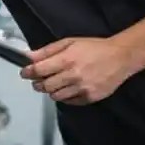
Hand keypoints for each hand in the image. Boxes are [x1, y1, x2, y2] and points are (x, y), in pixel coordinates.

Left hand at [18, 37, 134, 104]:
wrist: (120, 57)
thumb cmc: (94, 47)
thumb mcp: (70, 42)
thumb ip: (48, 50)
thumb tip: (29, 57)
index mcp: (67, 60)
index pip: (39, 70)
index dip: (28, 72)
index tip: (24, 73)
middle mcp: (73, 76)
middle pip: (45, 86)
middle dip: (38, 83)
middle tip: (39, 80)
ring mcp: (81, 89)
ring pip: (55, 96)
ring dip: (51, 90)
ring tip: (54, 83)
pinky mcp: (89, 98)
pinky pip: (69, 102)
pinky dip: (64, 96)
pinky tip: (67, 88)